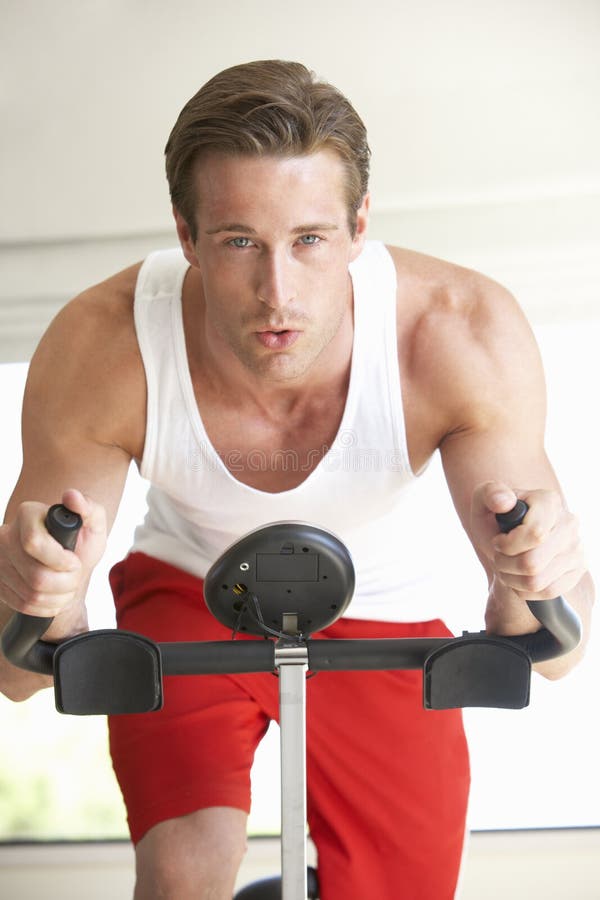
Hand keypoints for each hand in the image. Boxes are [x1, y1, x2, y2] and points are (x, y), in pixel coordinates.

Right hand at [0, 489, 106, 618]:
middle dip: (65, 582)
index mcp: (28, 515)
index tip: (74, 562)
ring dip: (58, 596)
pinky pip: (23, 605)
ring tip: (67, 586)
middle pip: (35, 575)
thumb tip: (72, 496)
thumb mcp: (94, 524)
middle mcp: (7, 536)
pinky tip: (54, 596)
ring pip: (31, 594)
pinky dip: (46, 606)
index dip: (59, 559)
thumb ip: (90, 508)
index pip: (34, 542)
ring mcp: (0, 561)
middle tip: (74, 576)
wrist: (66, 566)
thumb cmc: (80, 543)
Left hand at [471, 481, 584, 600]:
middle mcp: (568, 523)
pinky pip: (549, 592)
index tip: (497, 541)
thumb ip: (490, 494)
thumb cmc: (495, 517)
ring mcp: (576, 548)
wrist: (510, 537)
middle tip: (499, 556)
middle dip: (505, 564)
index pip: (535, 534)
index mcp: (549, 501)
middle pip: (532, 563)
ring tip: (506, 567)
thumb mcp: (483, 501)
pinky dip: (525, 590)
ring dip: (511, 579)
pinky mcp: (577, 569)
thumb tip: (505, 502)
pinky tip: (518, 578)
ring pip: (537, 581)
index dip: (508, 544)